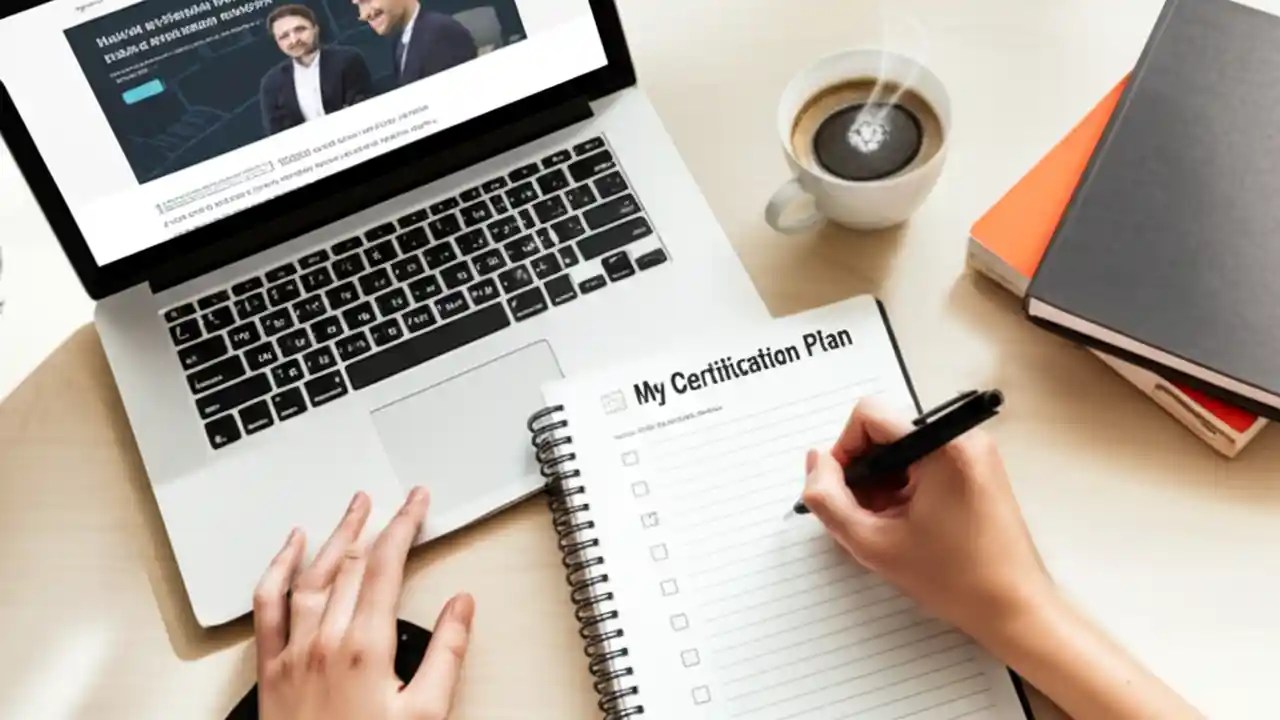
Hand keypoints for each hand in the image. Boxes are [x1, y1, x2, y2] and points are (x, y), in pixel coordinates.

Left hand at [254, 487, 475, 719]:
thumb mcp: (427, 715)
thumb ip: (447, 654)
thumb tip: (461, 607)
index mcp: (365, 647)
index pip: (386, 565)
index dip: (404, 525)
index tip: (416, 503)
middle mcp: (325, 641)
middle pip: (351, 563)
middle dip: (376, 525)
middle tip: (395, 501)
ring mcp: (293, 652)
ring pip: (312, 575)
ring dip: (334, 536)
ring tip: (352, 510)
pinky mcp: (271, 668)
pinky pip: (268, 605)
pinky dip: (279, 569)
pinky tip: (290, 549)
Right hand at [801, 398, 1050, 642]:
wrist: (1014, 607)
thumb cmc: (957, 580)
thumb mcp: (873, 543)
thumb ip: (829, 500)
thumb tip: (816, 463)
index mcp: (944, 447)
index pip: (870, 415)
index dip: (843, 449)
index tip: (838, 486)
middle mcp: (963, 438)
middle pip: (886, 430)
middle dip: (862, 469)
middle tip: (859, 512)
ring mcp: (973, 452)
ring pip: (902, 447)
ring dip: (881, 480)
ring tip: (884, 523)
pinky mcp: (976, 468)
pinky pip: (923, 461)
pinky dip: (902, 485)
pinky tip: (903, 521)